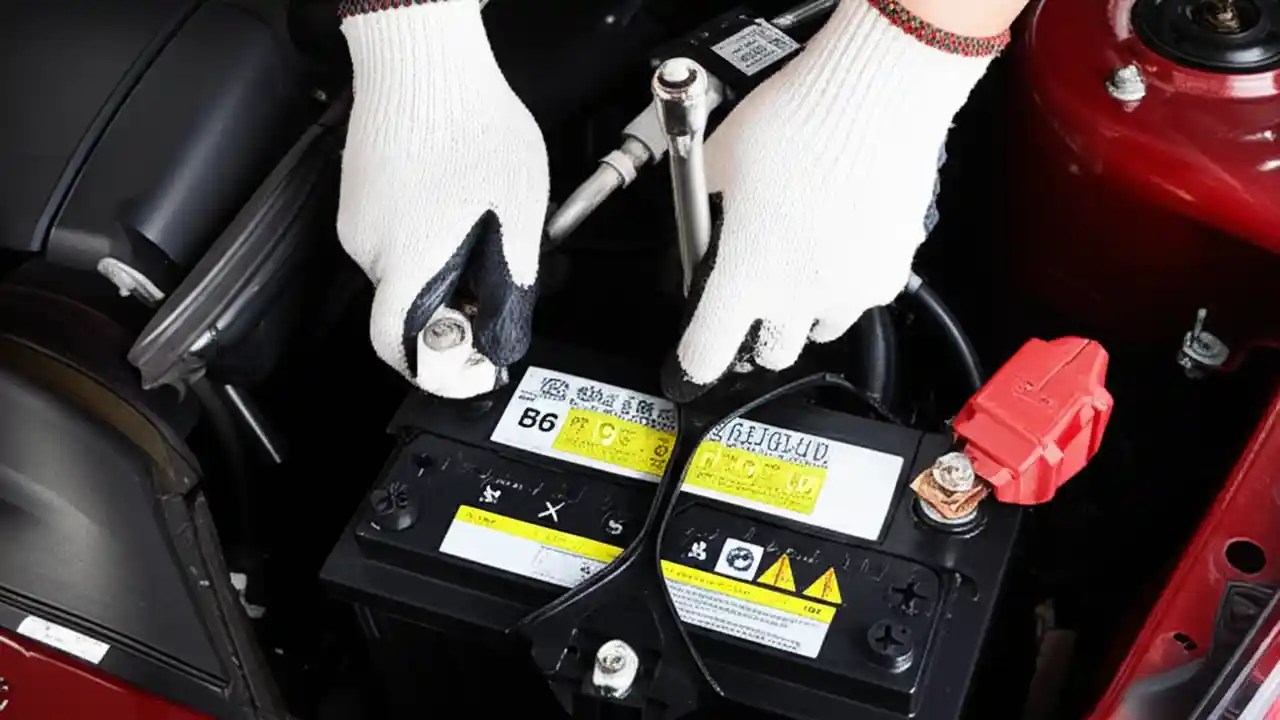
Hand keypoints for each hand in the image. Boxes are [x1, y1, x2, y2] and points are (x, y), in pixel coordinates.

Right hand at [338, 0, 547, 397]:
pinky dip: (425, 232)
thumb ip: (509, 284)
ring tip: (480, 220)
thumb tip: (503, 335)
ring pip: (403, 267)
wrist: (423, 58)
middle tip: (495, 275)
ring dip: (442, 262)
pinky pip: (393, 233)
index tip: (472, 366)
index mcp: (407, 261)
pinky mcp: (358, 193)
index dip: (439, 370)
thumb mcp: (519, 215)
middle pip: (410, 306)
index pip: (401, 348)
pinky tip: (455, 197)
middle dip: (454, 302)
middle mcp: (368, 247)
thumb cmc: (472, 124)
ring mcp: (356, 218)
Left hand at [662, 1, 997, 400]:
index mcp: (744, 277)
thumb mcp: (713, 165)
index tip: (689, 362)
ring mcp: (849, 290)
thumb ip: (699, 217)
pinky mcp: (890, 273)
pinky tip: (841, 234)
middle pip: (770, 354)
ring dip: (805, 308)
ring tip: (802, 255)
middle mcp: (798, 297)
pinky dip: (847, 278)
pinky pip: (860, 294)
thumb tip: (698, 237)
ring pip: (820, 328)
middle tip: (755, 291)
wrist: (872, 96)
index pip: (705, 355)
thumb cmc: (793, 120)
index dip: (691, 363)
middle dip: (756, 332)